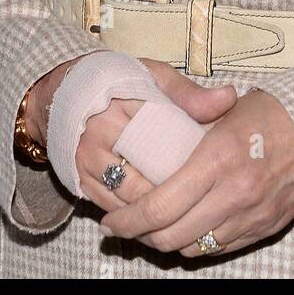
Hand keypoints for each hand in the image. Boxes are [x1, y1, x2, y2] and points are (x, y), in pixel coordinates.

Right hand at [25, 57, 238, 216]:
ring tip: (186, 212)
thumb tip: (229, 98)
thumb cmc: (117, 81)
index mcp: (123, 105)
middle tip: (204, 199)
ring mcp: (86, 161)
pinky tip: (156, 219)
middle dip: (175, 193)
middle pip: (145, 178)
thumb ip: (188, 91)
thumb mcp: (153, 76)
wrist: (64, 90)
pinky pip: (110, 208)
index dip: (188, 162)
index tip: (211, 171)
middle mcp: (99, 136)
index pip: (162, 142)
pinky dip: (134, 216)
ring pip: (128, 200)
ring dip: (156, 211)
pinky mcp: (78, 180)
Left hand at [99, 88, 293, 256]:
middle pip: (171, 237)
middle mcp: (234, 194)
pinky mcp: (267, 228)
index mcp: (218, 159)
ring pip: (194, 248)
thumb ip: (188, 128)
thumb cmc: (273, 110)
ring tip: (153, 226)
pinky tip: (189, 225)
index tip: (110, 220)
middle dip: (139, 236)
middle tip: (124, 226)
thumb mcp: (226, 110)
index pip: (159, 207)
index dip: (127, 220)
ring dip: (168, 241)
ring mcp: (252, 216)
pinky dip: (198, 241)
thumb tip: (149, 140)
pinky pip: (221, 247)